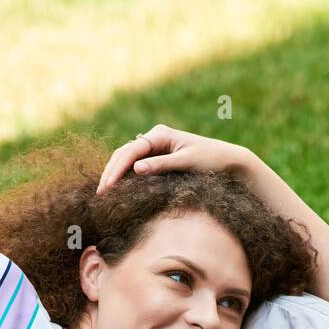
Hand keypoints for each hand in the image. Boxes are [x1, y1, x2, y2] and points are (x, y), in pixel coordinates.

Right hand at [95, 123, 253, 194]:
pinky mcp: (158, 157)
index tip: (107, 187)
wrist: (229, 160)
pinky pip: (136, 165)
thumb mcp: (187, 162)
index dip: (117, 170)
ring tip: (104, 193)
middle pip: (124, 153)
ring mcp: (155, 147)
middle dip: (111, 172)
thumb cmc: (212, 159)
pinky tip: (117, 189)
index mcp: (160, 134)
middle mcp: (155, 137)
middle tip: (99, 194)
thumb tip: (136, 169)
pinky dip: (125, 176)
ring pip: (127, 159)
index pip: (131, 151)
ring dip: (115, 174)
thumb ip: (162, 165)